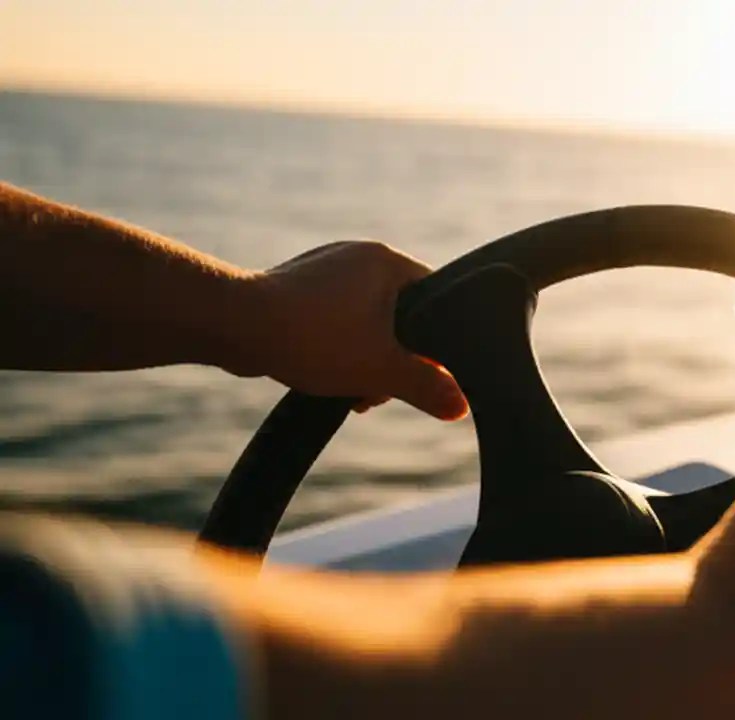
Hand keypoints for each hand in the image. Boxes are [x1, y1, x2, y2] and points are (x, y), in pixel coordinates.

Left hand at [237, 241, 468, 419]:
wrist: (232, 324)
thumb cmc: (312, 337)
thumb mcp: (381, 370)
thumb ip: (426, 387)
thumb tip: (461, 406)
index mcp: (387, 261)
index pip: (437, 297)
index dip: (438, 340)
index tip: (426, 371)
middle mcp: (358, 256)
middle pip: (402, 315)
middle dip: (392, 358)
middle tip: (378, 387)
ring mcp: (325, 269)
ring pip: (366, 321)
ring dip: (363, 358)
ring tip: (347, 387)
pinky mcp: (297, 288)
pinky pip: (334, 320)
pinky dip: (335, 348)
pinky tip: (321, 372)